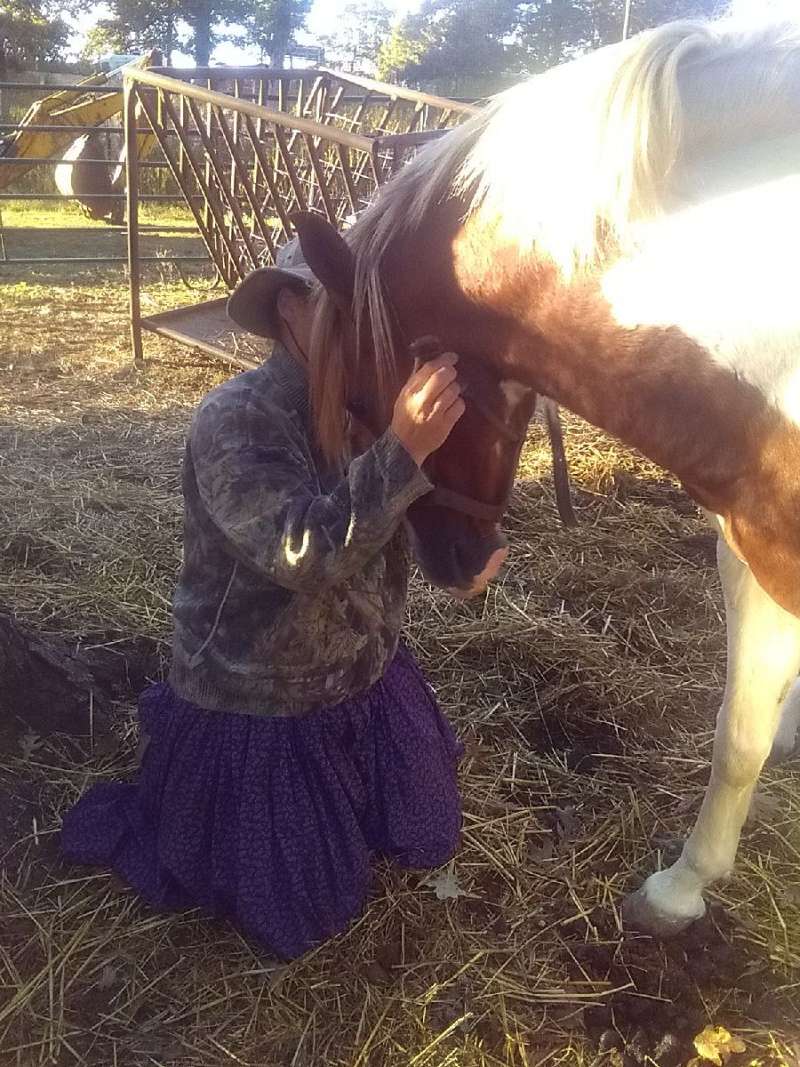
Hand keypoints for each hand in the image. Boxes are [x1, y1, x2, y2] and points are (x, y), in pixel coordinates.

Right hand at [390, 352, 464, 466]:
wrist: (404, 446)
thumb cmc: (405, 418)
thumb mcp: (405, 397)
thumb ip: (417, 380)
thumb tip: (433, 362)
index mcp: (410, 392)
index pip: (429, 368)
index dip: (444, 360)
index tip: (452, 357)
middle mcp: (421, 401)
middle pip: (443, 376)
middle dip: (451, 372)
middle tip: (452, 374)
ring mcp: (434, 414)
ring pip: (453, 390)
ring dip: (455, 389)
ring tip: (449, 395)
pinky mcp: (444, 425)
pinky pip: (459, 406)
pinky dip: (458, 404)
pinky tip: (452, 407)